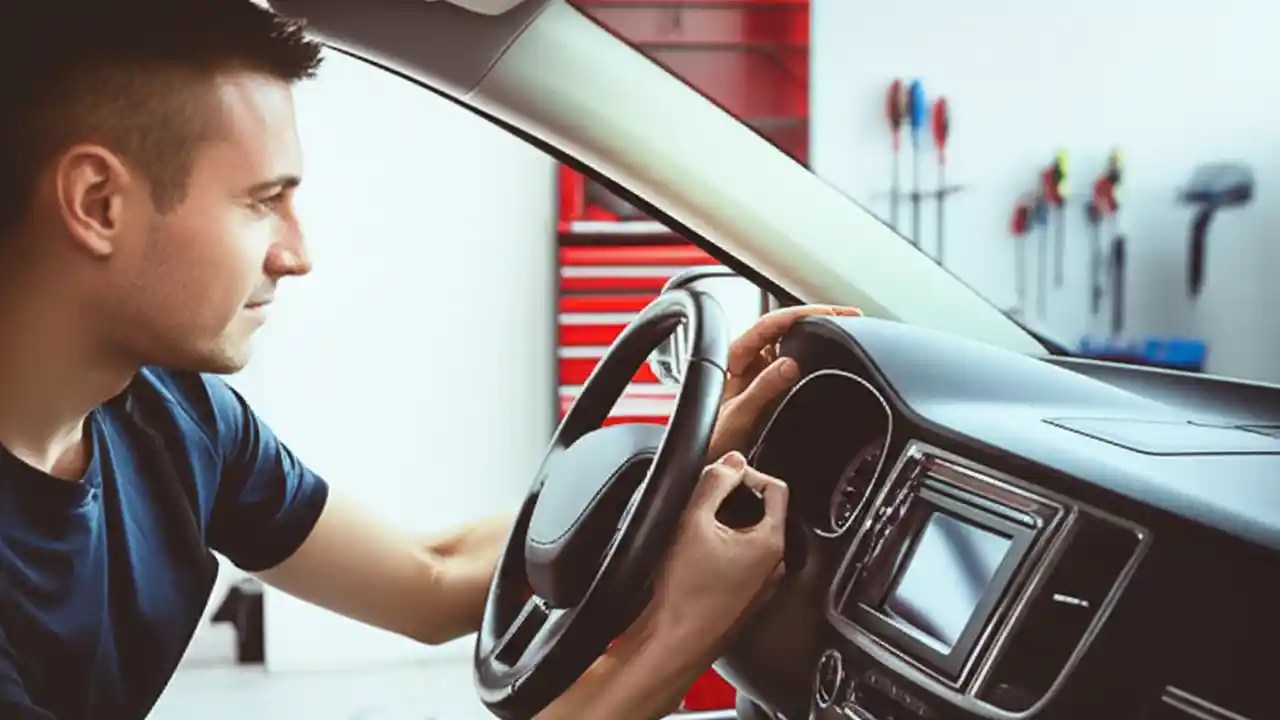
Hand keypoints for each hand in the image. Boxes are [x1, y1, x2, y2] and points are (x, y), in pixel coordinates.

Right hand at [638, 451, 788, 647]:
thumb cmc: (684, 592)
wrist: (674, 641)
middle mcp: (775, 565)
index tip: (722, 478)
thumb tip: (732, 461)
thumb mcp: (693, 522)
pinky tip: (698, 561)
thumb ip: (715, 482)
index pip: (776, 488)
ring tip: (698, 533)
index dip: (747, 474)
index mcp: (771, 542)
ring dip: (729, 527)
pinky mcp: (747, 599)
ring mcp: (763, 585)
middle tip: (705, 503)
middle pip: (764, 513)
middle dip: (735, 501)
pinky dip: (725, 552)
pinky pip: (743, 563)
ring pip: (752, 539)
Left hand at [707, 304, 861, 460]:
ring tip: (847, 328)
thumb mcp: (740, 416)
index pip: (770, 323)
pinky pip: (794, 362)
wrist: (710, 460)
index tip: (830, 313)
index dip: (801, 314)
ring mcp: (759, 370)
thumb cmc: (714, 439)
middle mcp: (746, 358)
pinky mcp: (770, 384)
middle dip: (816, 318)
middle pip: (785, 328)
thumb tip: (790, 364)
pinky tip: (832, 354)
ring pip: (791, 342)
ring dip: (817, 335)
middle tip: (850, 315)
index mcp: (733, 356)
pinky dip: (814, 355)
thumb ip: (763, 389)